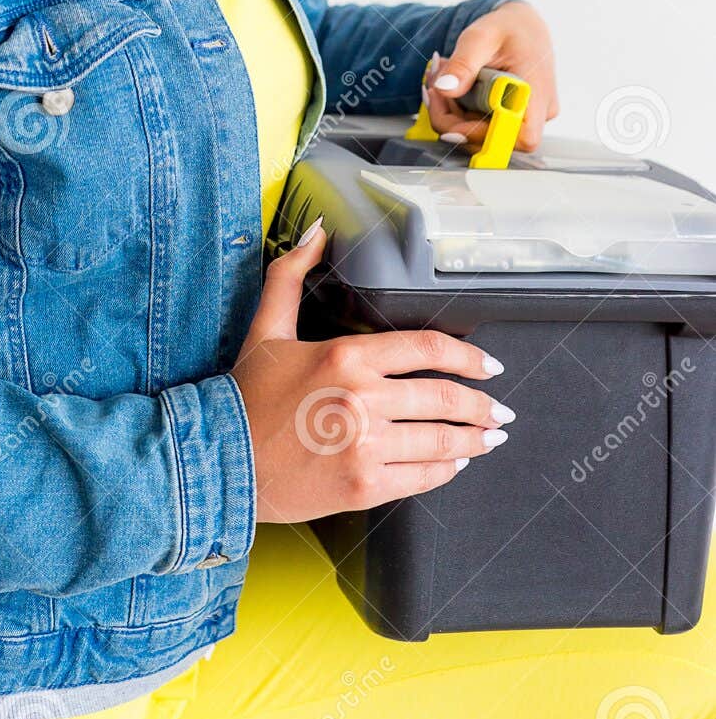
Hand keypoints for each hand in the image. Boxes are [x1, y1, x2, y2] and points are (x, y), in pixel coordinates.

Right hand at [231, 223, 514, 524]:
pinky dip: (446, 470)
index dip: (468, 356)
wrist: (219, 460)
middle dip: (481, 404)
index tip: (489, 365)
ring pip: (441, 440)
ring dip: (475, 440)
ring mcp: (365, 445)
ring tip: (489, 437)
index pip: (427, 349)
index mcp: (346, 355)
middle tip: (498, 408)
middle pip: (444, 397)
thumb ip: (291, 274)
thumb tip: (317, 233)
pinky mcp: (363, 485)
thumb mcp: (266, 328)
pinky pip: (421, 477)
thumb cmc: (245, 396)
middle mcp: (362, 398)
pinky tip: (454, 464)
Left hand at [424, 0, 558, 153]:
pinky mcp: (512, 119)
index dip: (487, 137)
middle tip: (434, 88)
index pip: (522, 137)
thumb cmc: (508, 28)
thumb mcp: (480, 37)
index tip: (454, 123)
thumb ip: (463, 64)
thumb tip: (445, 88)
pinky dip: (460, 112)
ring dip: (452, 114)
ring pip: (481, 135)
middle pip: (493, 139)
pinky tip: (453, 86)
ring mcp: (526, 118)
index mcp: (537, 91)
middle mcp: (537, 111)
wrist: (522, 25)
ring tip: (443, 78)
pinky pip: (481, 127)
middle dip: (454, 119)